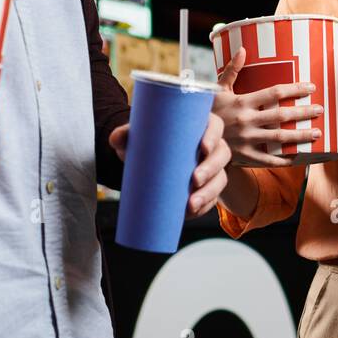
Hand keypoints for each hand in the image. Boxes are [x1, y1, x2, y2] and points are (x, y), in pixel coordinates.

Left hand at [107, 112, 231, 219]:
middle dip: (211, 168)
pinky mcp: (206, 187)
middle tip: (194, 179)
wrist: (147, 161)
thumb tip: (116, 138)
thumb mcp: (136, 136)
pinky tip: (193, 212)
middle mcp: (211, 146)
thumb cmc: (148, 142)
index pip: (215, 125)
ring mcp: (211, 168)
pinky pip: (213, 198)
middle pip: (222, 154)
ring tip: (192, 203)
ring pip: (220, 178)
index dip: (213, 135)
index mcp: (199, 126)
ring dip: (210, 192)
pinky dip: (205, 205)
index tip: (203, 147)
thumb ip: (124, 135)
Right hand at [211, 46, 320, 166]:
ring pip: (279, 138)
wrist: (193, 136)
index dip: (295, 89)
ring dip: (300, 136)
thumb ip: (232, 70)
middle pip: (282, 115)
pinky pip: (268, 159)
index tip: (311, 88)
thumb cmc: (209, 110)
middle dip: (304, 112)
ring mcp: (246, 139)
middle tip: (320, 110)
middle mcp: (246, 120)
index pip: (274, 93)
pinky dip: (283, 160)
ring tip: (317, 133)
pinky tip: (297, 157)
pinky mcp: (245, 155)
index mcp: (242, 102)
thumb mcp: (218, 88)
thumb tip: (243, 49)